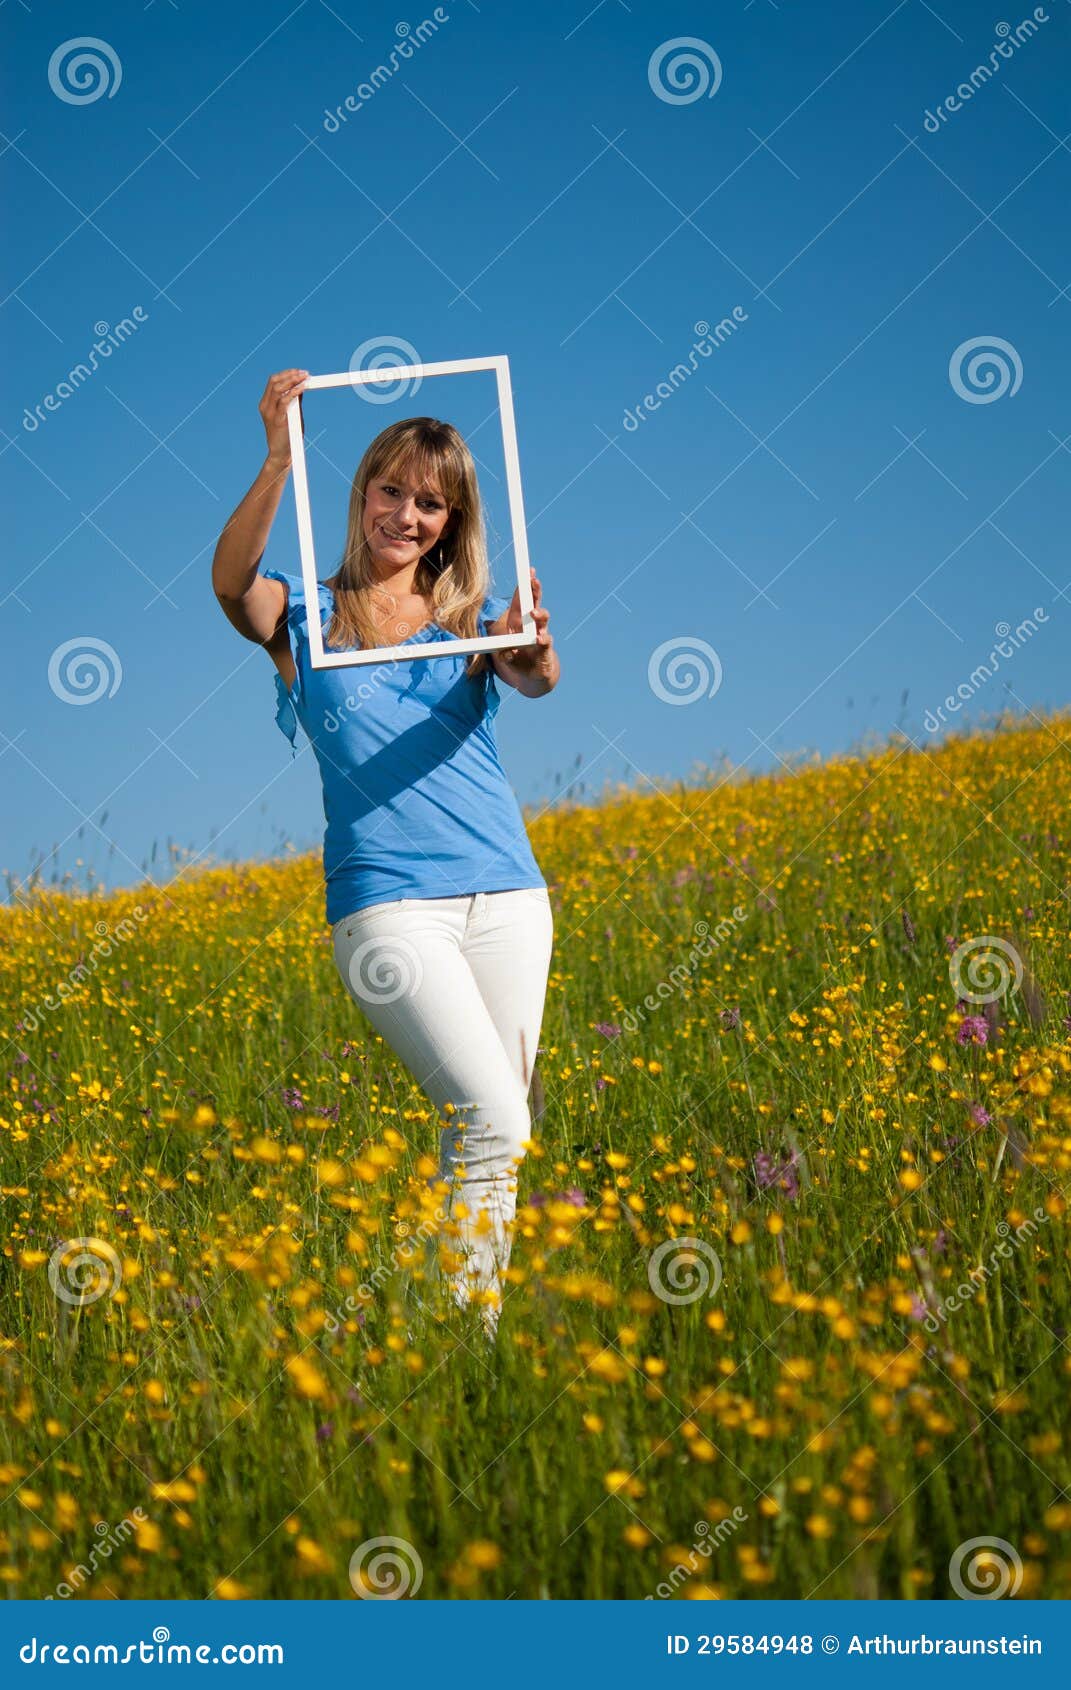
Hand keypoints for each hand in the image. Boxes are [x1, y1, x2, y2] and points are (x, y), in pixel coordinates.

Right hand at [261, 368, 307, 467]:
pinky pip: (284, 401)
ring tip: (305, 377)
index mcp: (266, 404)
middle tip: (304, 373)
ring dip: (293, 380)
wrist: (281, 455)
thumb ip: (293, 402)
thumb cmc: (288, 436)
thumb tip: (301, 387)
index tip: (299, 371)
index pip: (273, 381)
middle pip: (274, 382)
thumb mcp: (291, 415)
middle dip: (290, 374)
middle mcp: (265, 406)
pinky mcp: (278, 419)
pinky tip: (302, 388)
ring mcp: (270, 413)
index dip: (286, 374)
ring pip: (277, 388)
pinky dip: (294, 392)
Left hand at [497, 568, 555, 685]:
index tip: (528, 572)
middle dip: (534, 591)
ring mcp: (541, 635)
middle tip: (534, 580)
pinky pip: (545, 642)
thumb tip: (505, 653)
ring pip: (543, 620)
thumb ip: (504, 653)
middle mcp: (532, 625)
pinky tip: (539, 639)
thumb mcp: (507, 656)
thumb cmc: (519, 660)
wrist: (534, 676)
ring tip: (534, 613)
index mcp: (519, 622)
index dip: (524, 587)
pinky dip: (542, 640)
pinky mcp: (546, 649)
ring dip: (539, 614)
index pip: (521, 601)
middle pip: (534, 604)